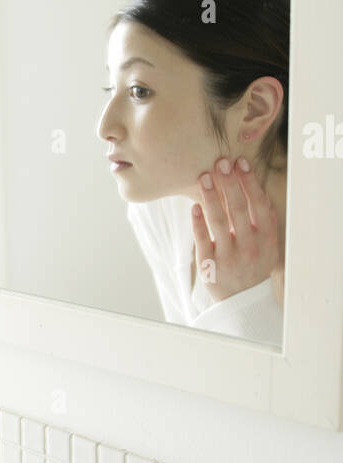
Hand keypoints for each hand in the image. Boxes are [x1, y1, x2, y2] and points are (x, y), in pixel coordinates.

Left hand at [192, 156, 279, 302]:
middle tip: (220, 162)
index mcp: (266, 238)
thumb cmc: (255, 263)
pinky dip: (198, 221)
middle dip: (229, 183)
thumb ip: (263, 219)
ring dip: (211, 197)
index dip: (250, 182)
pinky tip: (195, 206)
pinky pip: (202, 239)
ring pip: (218, 221)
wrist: (244, 300)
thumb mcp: (268, 243)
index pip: (259, 204)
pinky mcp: (210, 265)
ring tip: (204, 177)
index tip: (240, 163)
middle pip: (238, 209)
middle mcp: (250, 246)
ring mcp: (229, 256)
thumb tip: (252, 184)